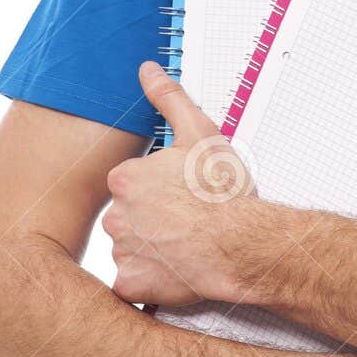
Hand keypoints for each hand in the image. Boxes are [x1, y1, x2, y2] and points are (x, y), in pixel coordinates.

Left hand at [102, 62, 254, 307]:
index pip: (131, 187)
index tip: (182, 197)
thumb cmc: (224, 193)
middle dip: (153, 223)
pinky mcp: (131, 285)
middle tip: (187, 225)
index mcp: (125, 179)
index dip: (160, 192)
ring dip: (153, 252)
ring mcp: (122, 253)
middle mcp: (115, 216)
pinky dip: (149, 282)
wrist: (242, 243)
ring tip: (186, 250)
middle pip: (128, 219)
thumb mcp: (200, 133)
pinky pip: (132, 286)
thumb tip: (147, 71)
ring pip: (131, 252)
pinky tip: (174, 273)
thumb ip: (169, 99)